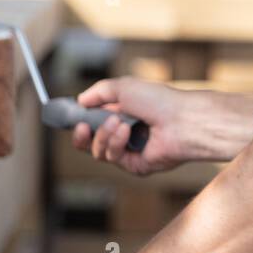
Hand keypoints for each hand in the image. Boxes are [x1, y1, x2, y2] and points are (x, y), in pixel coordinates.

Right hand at [72, 76, 195, 175]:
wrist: (182, 119)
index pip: (93, 121)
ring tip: (118, 122)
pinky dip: (115, 143)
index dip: (79, 120)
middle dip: (81, 134)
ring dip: (103, 135)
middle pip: (90, 141)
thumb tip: (80, 99)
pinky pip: (112, 158)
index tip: (70, 115)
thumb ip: (100, 92)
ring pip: (98, 150)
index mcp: (124, 114)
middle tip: (82, 125)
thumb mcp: (124, 87)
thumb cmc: (159, 100)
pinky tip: (126, 131)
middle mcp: (126, 133)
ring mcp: (131, 150)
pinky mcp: (136, 165)